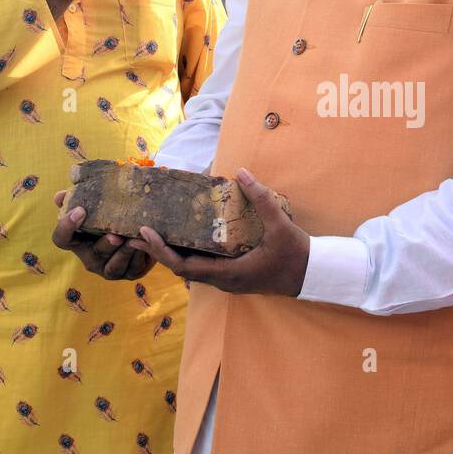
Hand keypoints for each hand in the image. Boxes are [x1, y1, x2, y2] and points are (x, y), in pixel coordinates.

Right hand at [52, 189, 155, 280]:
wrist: (138, 230)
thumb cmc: (111, 216)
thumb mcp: (97, 206)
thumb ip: (81, 198)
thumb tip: (59, 195)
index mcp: (78, 241)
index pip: (61, 238)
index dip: (66, 227)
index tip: (79, 210)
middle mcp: (91, 258)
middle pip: (94, 255)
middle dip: (105, 246)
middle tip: (115, 236)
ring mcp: (109, 269)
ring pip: (114, 267)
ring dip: (124, 254)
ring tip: (133, 241)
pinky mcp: (130, 273)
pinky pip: (134, 269)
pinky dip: (140, 257)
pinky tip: (146, 245)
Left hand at [125, 168, 309, 295]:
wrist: (314, 276)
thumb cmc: (296, 254)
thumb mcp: (280, 225)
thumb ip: (261, 199)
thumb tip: (241, 172)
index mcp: (228, 273)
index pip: (184, 266)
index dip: (161, 251)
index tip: (146, 233)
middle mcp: (223, 281)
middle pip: (180, 269)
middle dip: (157, 251)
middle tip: (138, 232)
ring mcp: (228, 281)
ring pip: (191, 270)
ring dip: (171, 254)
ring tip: (154, 235)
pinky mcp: (234, 277)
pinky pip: (203, 268)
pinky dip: (188, 255)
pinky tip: (184, 239)